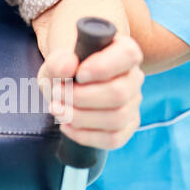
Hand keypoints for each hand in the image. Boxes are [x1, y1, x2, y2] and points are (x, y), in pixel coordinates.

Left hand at [37, 34, 143, 149]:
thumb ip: (59, 61)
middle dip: (81, 97)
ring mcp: (133, 104)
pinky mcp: (126, 127)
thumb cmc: (65, 69)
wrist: (65, 85)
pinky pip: (113, 139)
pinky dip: (84, 135)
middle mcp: (133, 77)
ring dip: (80, 117)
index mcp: (122, 51)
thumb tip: (68, 65)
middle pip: (119, 93)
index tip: (78, 74)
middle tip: (57, 94)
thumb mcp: (56, 62)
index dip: (103, 67)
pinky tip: (66, 125)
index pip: (128, 55)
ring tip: (57, 109)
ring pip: (116, 118)